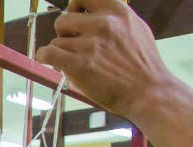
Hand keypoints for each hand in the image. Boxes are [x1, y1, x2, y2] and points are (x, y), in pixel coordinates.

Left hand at [36, 0, 173, 118]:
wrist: (147, 91)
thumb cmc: (142, 65)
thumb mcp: (136, 28)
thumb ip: (114, 18)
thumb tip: (92, 12)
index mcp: (118, 11)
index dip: (74, 9)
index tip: (74, 19)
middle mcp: (104, 24)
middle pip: (63, 20)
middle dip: (64, 34)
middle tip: (73, 46)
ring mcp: (90, 45)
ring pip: (56, 42)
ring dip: (60, 52)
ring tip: (73, 61)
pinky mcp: (79, 65)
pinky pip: (48, 53)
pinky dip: (44, 57)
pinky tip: (49, 61)